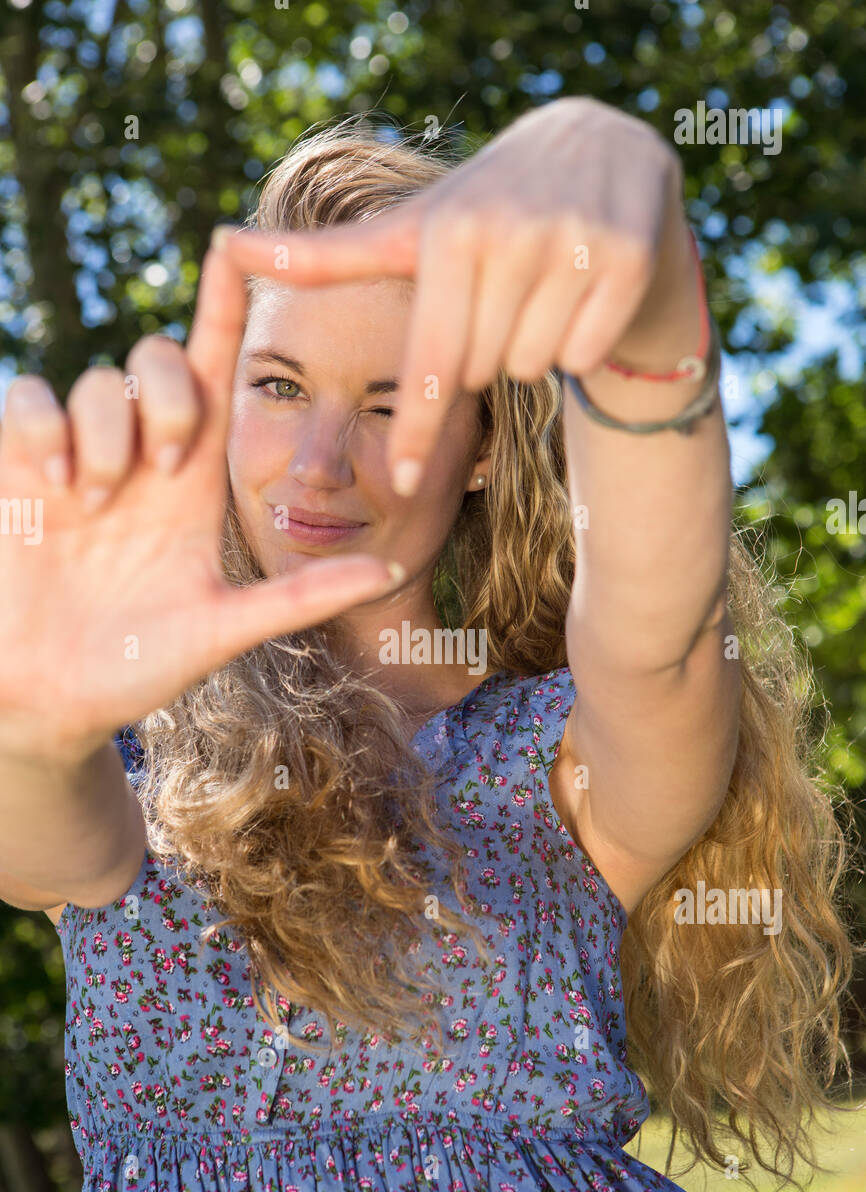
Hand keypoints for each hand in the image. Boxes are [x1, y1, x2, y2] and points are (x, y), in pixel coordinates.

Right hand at [0, 247, 400, 763]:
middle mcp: (140, 460)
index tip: (243, 242)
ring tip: (96, 503)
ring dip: (107, 432)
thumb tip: (390, 570)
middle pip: (158, 359)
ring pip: (97, 380)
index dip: (229, 308)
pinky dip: (42, 424)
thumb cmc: (138, 669)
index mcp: (195, 484)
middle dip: (169, 393)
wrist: (52, 700)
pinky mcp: (16, 468)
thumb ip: (302, 598)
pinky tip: (55, 484)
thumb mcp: (224, 631)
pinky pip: (26, 397)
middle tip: (166, 467)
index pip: (217, 377)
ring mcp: (77, 461)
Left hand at [218, 96, 690, 494]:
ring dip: (532, 348)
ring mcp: (573, 241)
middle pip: (483, 372)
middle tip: (497, 301)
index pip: (429, 360)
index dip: (413, 428)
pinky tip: (583, 293)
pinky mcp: (627, 256)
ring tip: (539, 290)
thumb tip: (223, 246)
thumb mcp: (409, 231)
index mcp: (448, 232)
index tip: (399, 486)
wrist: (598, 155)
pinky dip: (584, 344)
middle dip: (483, 357)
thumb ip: (325, 257)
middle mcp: (508, 231)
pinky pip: (588, 355)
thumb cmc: (483, 208)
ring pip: (535, 366)